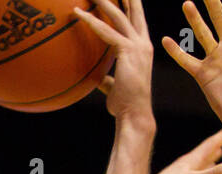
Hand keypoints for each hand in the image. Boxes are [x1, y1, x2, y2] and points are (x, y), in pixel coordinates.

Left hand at [74, 0, 152, 120]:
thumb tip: (96, 79)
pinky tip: (77, 13)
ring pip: (119, 15)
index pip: (136, 21)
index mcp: (143, 49)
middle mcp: (143, 44)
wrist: (134, 114)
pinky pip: (106, 31)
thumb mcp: (114, 87)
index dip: (131, 5)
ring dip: (105, 0)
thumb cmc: (125, 105)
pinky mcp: (128, 51)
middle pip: (134, 11)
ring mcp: (138, 46)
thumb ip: (107, 79)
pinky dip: (91, 21)